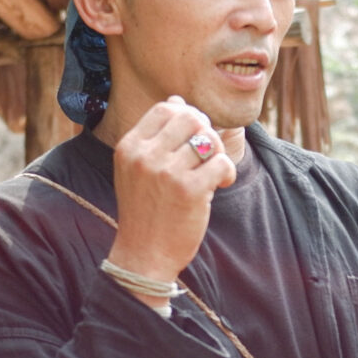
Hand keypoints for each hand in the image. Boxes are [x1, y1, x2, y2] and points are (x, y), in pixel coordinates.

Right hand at [107, 97, 236, 297]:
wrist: (143, 256)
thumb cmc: (145, 211)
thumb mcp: (137, 170)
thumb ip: (155, 136)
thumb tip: (177, 101)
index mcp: (129, 147)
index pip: (165, 109)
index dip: (187, 117)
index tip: (193, 138)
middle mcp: (145, 156)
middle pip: (190, 118)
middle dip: (206, 132)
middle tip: (208, 155)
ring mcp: (166, 173)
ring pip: (209, 139)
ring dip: (218, 155)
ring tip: (214, 173)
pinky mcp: (190, 191)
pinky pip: (221, 162)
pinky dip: (228, 172)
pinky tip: (221, 185)